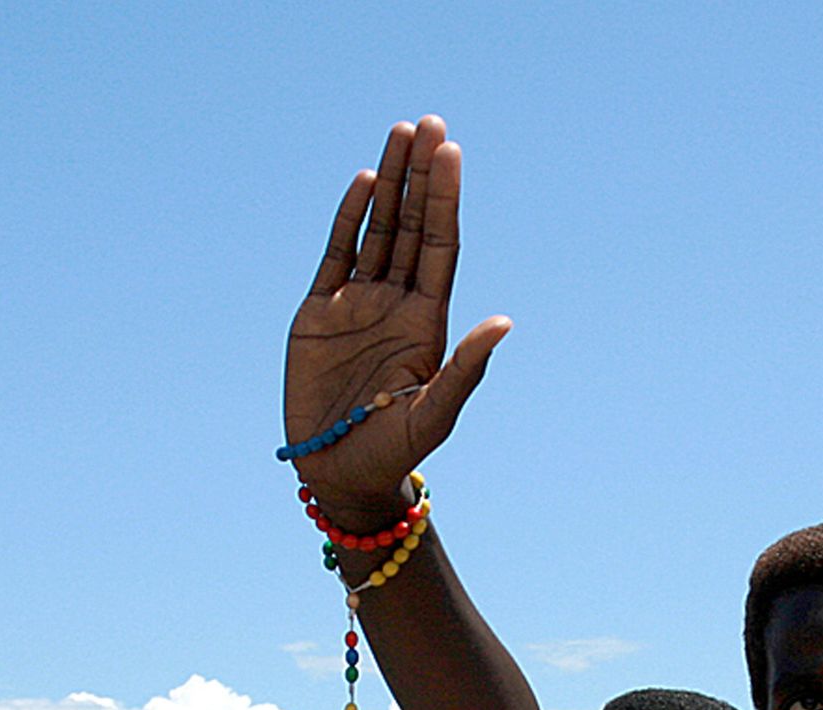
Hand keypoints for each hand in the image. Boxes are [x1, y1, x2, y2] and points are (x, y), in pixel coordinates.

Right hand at [284, 117, 509, 522]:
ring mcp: (358, 303)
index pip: (440, 245)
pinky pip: (337, 254)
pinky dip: (349, 218)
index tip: (450, 152)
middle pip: (412, 224)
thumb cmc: (394, 452)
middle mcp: (396, 302)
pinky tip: (364, 182)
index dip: (445, 198)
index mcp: (429, 320)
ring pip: (378, 229)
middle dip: (420, 174)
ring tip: (400, 133)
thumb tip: (503, 323)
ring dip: (390, 182)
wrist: (339, 474)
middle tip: (428, 123)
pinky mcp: (319, 312)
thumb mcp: (436, 414)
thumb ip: (467, 368)